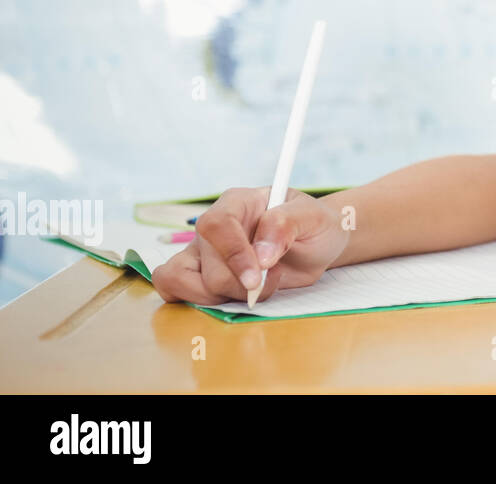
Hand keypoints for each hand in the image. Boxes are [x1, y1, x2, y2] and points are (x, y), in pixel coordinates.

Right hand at [152, 187, 349, 305]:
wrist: (316, 246)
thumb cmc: (314, 226)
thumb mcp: (313, 218)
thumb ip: (285, 226)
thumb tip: (261, 256)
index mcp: (238, 202)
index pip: (217, 225)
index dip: (233, 255)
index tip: (256, 278)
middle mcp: (214, 226)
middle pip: (207, 266)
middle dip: (241, 285)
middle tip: (272, 280)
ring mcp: (202, 252)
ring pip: (180, 279)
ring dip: (221, 296)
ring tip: (254, 290)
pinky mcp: (200, 275)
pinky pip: (172, 287)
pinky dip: (195, 300)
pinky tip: (229, 297)